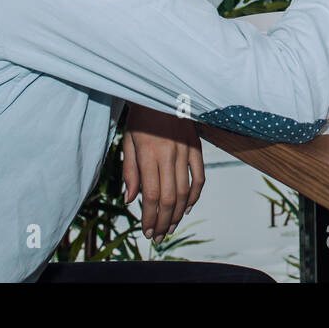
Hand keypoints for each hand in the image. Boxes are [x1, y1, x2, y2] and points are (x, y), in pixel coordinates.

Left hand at [122, 104, 205, 240]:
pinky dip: (196, 195)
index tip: (147, 231)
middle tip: (158, 236)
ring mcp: (185, 151)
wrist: (162, 91)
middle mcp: (169, 155)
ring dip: (178, 213)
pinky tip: (188, 206)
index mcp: (149, 154)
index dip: (150, 217)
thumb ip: (130, 171)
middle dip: (164, 221)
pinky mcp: (196, 147)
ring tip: (171, 227)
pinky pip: (200, 176)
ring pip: (186, 191)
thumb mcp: (128, 141)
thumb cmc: (142, 117)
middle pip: (170, 198)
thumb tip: (131, 199)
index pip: (152, 195)